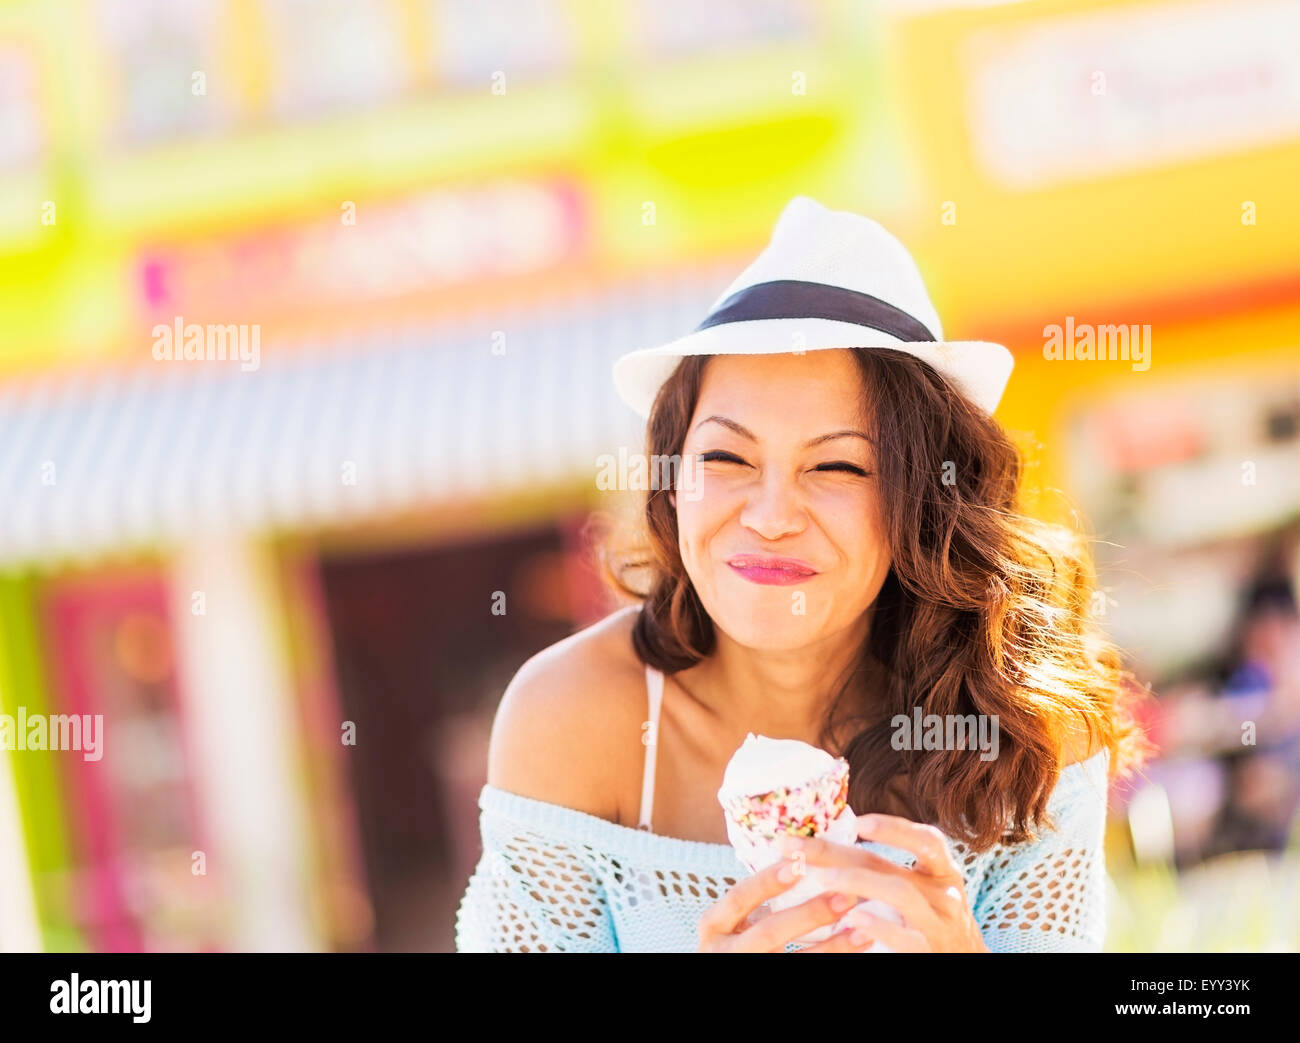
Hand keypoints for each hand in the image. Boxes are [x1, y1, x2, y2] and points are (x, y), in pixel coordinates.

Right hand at [696, 856, 879, 952]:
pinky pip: (807, 970)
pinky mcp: (772, 981)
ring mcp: (749, 969)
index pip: (740, 898)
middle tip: (845, 895)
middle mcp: (726, 951)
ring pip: (796, 960)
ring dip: (834, 944)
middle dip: (810, 914)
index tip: (797, 864)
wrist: (730, 964)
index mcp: (713, 925)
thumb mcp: (733, 920)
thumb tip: (802, 857)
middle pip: (770, 932)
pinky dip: (836, 956)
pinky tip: (860, 944)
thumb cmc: (735, 940)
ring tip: (863, 926)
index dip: (767, 881)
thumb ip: (755, 899)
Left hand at [776, 814, 990, 952]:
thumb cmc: (932, 918)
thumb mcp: (922, 888)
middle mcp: (943, 891)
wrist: (967, 960)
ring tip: (822, 879)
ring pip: (899, 893)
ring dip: (857, 882)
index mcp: (940, 869)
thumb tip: (828, 843)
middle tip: (796, 847)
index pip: (924, 839)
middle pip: (888, 864)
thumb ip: (887, 869)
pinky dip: (879, 926)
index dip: (892, 828)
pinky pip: (905, 936)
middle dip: (837, 853)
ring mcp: (938, 921)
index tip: (856, 822)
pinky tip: (854, 919)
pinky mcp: (929, 948)